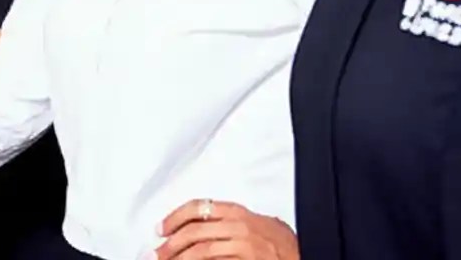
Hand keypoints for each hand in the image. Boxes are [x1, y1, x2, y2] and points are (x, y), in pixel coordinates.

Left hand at [154, 199, 297, 259]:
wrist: (304, 254)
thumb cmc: (278, 243)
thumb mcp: (251, 224)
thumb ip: (223, 224)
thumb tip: (188, 231)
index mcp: (238, 212)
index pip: (198, 207)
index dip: (174, 218)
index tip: (160, 229)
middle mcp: (240, 226)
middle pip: (195, 232)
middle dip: (170, 245)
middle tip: (156, 254)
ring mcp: (246, 246)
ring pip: (201, 251)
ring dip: (179, 259)